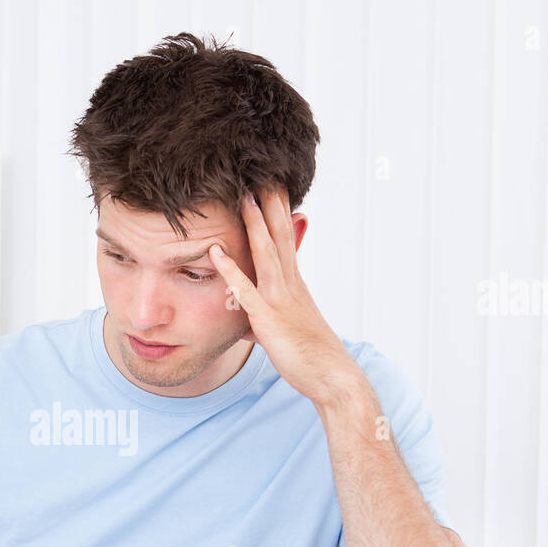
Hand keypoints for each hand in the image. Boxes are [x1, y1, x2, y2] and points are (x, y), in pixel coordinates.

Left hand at [208, 187, 362, 407]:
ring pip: (266, 252)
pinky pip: (246, 291)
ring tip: (241, 194)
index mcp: (294, 282)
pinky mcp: (269, 319)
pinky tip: (215, 251)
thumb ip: (259, 321)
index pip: (285, 236)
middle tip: (260, 168)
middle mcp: (290, 283)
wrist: (332, 378)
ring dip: (253, 223)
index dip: (277, 208)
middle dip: (269, 201)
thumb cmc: (307, 356)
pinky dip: (230, 269)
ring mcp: (280, 299)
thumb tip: (243, 324)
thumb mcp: (281, 332)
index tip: (269, 180)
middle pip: (279, 233)